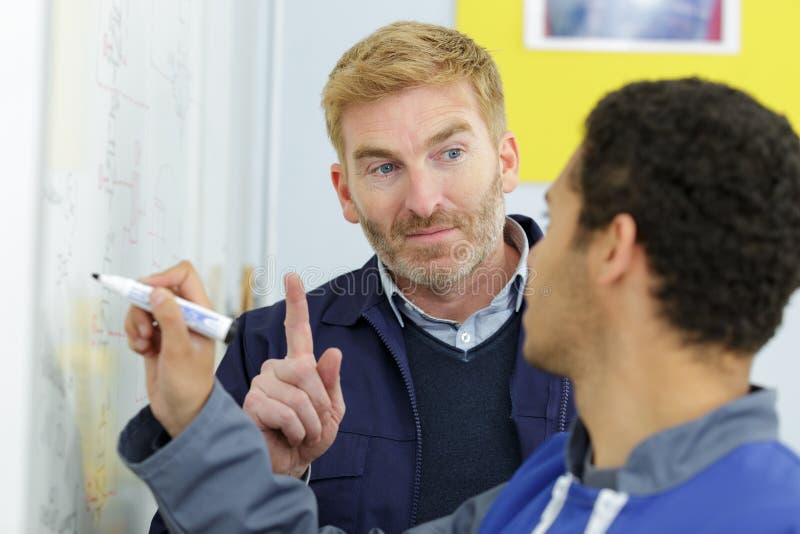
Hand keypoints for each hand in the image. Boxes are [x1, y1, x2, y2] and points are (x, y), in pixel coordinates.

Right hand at [124, 261, 215, 437]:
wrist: (181, 412)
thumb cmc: (189, 385)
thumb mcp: (179, 351)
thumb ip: (170, 319)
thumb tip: (157, 292)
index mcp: (201, 312)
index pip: (184, 275)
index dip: (162, 277)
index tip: (146, 292)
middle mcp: (186, 315)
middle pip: (156, 289)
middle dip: (143, 306)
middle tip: (145, 330)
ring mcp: (170, 327)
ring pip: (143, 307)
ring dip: (136, 323)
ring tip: (144, 344)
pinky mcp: (155, 338)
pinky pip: (137, 324)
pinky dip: (134, 335)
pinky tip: (143, 351)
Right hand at [242, 273, 344, 477]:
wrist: (289, 469)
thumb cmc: (308, 439)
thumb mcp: (331, 412)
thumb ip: (332, 384)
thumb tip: (332, 352)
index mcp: (297, 367)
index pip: (296, 330)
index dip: (295, 302)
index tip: (292, 276)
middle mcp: (275, 370)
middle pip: (305, 369)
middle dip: (320, 402)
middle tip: (317, 423)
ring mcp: (260, 385)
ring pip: (297, 393)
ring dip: (310, 421)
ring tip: (301, 433)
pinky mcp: (250, 404)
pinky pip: (285, 410)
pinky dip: (297, 429)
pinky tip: (289, 437)